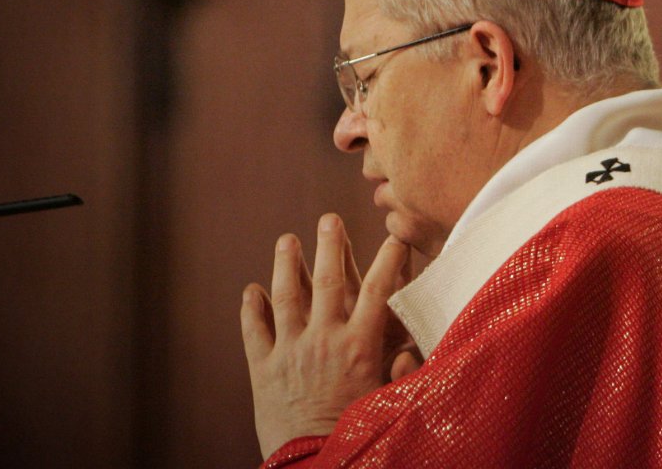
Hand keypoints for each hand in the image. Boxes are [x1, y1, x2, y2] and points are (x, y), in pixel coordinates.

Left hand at [241, 214, 410, 457]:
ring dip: (285, 266)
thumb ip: (404, 371)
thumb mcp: (390, 402)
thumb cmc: (357, 436)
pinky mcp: (264, 371)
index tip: (395, 236)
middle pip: (327, 282)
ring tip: (286, 240)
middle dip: (330, 247)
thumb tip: (411, 346)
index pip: (378, 290)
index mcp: (360, 346)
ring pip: (285, 298)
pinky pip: (255, 333)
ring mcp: (291, 352)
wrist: (313, 465)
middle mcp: (324, 340)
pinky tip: (250, 290)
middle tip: (330, 218)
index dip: (388, 260)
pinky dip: (251, 310)